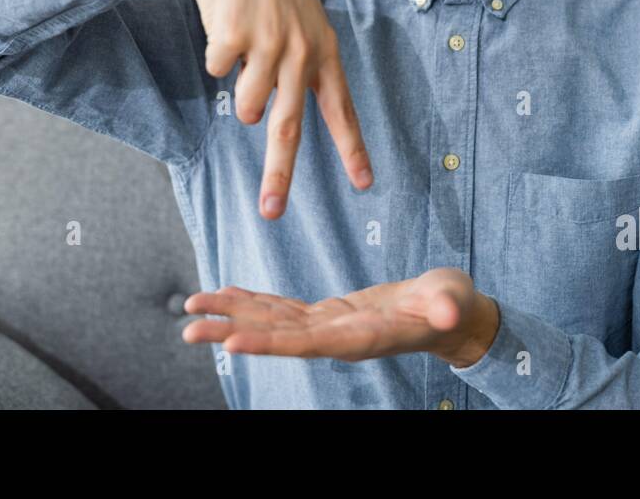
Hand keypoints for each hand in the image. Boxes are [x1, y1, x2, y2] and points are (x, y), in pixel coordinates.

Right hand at [163, 0, 372, 219]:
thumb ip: (295, 67)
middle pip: (289, 127)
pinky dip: (215, 54)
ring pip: (248, 105)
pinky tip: (224, 23)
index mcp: (323, 52)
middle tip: (271, 212)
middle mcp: (302, 52)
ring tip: (241, 53)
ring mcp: (269, 43)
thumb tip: (267, 120)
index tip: (365, 185)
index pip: (341, 110)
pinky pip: (217, 69)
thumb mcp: (300, 22)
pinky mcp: (234, 34)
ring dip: (240, 93)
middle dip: (280, 174)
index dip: (352, 149)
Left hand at [180, 268, 500, 368]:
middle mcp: (335, 339)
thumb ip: (446, 307)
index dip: (270, 342)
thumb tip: (446, 311)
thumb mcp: (452, 301)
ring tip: (191, 306)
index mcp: (359, 338)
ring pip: (271, 322)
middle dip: (231, 330)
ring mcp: (328, 328)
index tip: (232, 341)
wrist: (448, 314)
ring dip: (231, 314)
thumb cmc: (451, 306)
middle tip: (188, 329)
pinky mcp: (326, 315)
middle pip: (276, 337)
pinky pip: (281, 309)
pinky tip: (227, 295)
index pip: (307, 343)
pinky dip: (252, 301)